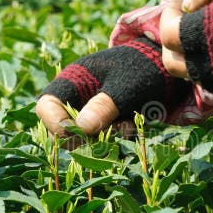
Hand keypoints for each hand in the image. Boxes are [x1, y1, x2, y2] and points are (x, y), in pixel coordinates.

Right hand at [36, 38, 187, 135]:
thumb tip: (81, 129)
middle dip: (87, 136)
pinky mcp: (104, 126)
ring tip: (128, 124)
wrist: (166, 71)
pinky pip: (102, 142)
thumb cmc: (142, 69)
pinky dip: (116, 138)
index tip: (78, 134)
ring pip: (84, 140)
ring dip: (106, 139)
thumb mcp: (125, 86)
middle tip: (112, 130)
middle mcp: (76, 99)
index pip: (47, 105)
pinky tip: (132, 125)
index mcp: (73, 80)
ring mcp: (89, 114)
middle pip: (63, 129)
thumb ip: (104, 106)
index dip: (55, 122)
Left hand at [159, 0, 212, 96]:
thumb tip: (187, 3)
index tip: (177, 1)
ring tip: (204, 32)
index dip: (167, 16)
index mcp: (210, 34)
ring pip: (198, 77)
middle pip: (176, 64)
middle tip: (183, 19)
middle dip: (172, 42)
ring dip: (192, 57)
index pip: (169, 35)